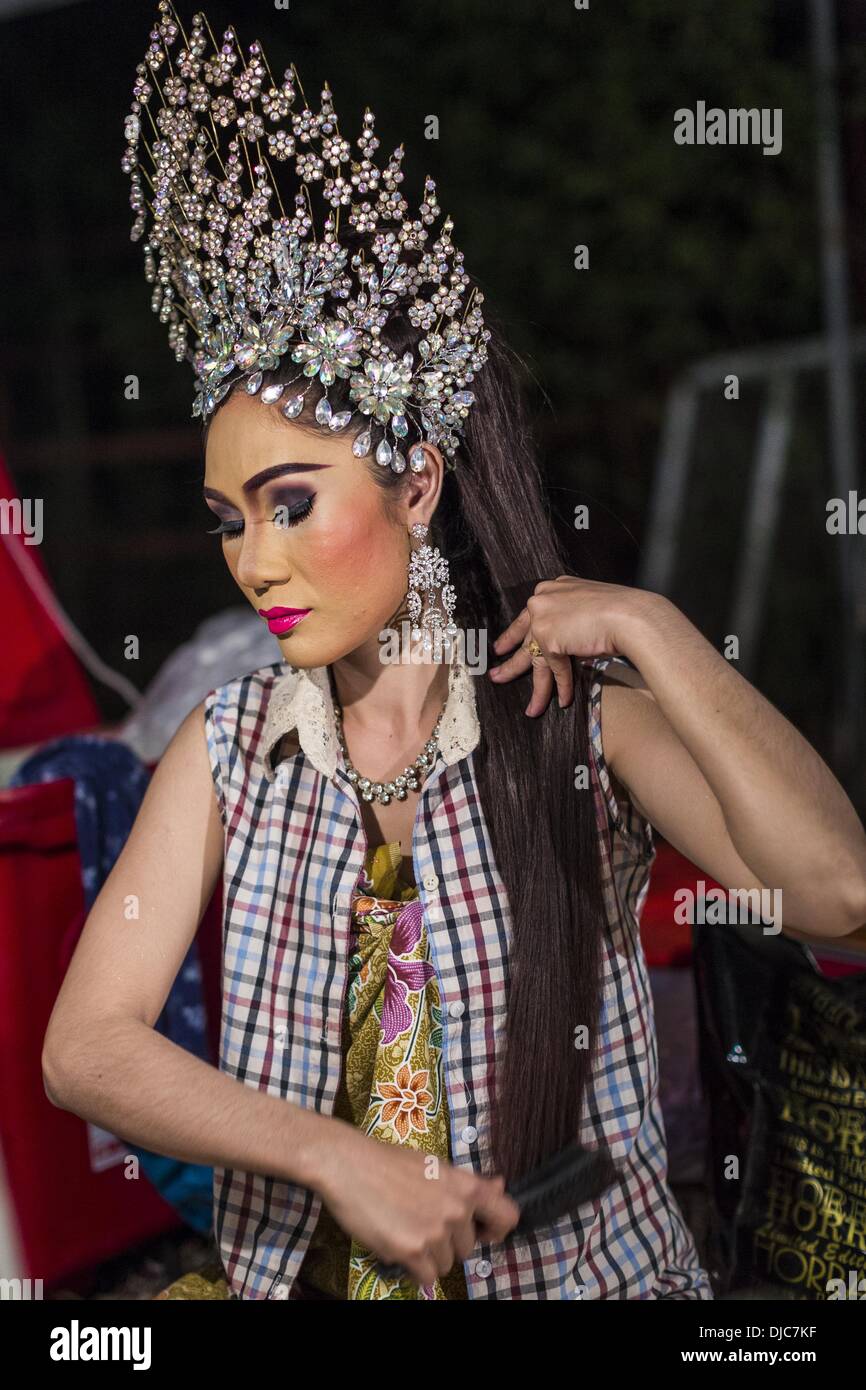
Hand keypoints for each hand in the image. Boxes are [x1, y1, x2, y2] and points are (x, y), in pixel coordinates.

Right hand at [317, 1120, 519, 1287]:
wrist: (349, 1165)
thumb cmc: (390, 1162)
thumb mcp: (435, 1165)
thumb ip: (468, 1184)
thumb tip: (500, 1185)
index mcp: (466, 1186)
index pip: (507, 1217)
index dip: (496, 1229)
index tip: (481, 1231)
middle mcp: (457, 1210)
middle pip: (467, 1248)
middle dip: (448, 1242)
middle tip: (421, 1221)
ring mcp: (435, 1232)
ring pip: (446, 1264)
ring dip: (428, 1255)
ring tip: (405, 1228)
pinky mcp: (412, 1251)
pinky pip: (427, 1278)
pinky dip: (414, 1269)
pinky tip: (398, 1244)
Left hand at [488, 575, 656, 714]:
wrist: (632, 616)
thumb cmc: (622, 610)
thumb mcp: (590, 607)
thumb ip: (572, 617)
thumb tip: (567, 641)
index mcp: (553, 587)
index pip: (532, 615)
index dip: (517, 633)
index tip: (504, 646)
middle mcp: (543, 600)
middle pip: (525, 637)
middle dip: (512, 660)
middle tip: (498, 674)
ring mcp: (543, 619)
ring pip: (534, 658)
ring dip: (534, 686)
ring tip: (529, 706)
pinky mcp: (549, 639)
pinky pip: (553, 670)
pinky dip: (559, 687)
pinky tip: (561, 701)